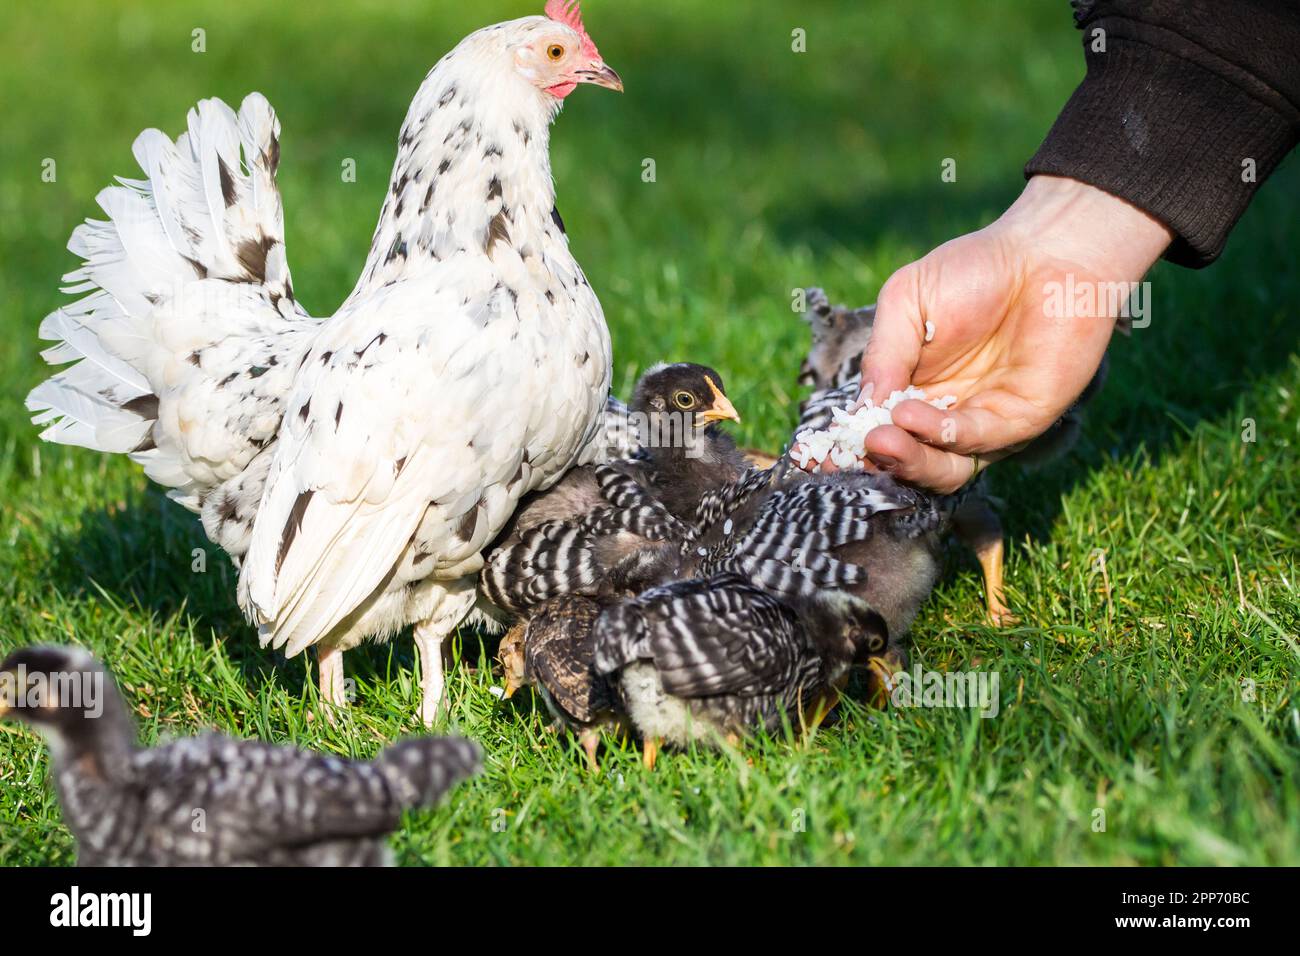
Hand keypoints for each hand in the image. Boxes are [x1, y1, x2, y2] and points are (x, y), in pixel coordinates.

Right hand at [820, 175, 1171, 492]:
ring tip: (880, 437)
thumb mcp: (906, 303)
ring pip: (943, 469)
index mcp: (913, 394)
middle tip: (858, 447)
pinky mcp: (1023, 420)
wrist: (1045, 250)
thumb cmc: (974, 270)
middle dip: (880, 462)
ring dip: (908, 458)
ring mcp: (985, 424)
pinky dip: (940, 434)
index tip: (810, 454)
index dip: (845, 450)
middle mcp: (947, 419)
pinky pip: (977, 441)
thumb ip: (883, 355)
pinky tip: (910, 414)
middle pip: (909, 464)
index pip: (877, 436)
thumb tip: (860, 410)